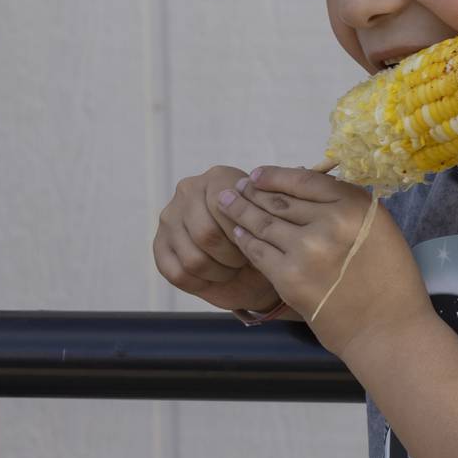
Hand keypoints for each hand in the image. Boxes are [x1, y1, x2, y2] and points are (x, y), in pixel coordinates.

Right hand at [153, 166, 283, 312]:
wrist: (251, 269)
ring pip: (193, 259)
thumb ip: (276, 206)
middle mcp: (188, 190)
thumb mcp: (276, 223)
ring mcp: (170, 218)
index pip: (226, 207)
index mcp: (219, 177)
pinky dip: (201, 283)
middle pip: (206, 235)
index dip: (244, 234)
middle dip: (232, 257)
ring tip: (232, 269)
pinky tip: (215, 277)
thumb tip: (298, 174)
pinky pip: (177, 273)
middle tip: (245, 261)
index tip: (258, 243)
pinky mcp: (159, 245)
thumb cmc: (265, 242)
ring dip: (219, 272)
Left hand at [217, 166, 430, 355]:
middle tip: (235, 186)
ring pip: (263, 222)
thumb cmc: (389, 279)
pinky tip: (237, 232)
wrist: (386, 330)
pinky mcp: (289, 278)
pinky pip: (258, 251)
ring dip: (240, 210)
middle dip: (252, 191)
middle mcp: (330, 222)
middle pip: (279, 200)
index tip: (257, 174)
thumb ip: (345, 206)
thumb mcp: (378, 228)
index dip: (274, 175)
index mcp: (355, 206)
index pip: (304, 180)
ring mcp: (306, 250)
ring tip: (225, 201)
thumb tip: (302, 189)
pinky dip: (245, 239)